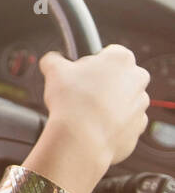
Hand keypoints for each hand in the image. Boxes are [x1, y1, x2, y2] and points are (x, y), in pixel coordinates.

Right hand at [39, 45, 150, 171]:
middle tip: (82, 92)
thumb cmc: (71, 102)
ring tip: (86, 112)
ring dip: (109, 103)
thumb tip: (52, 60)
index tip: (80, 73)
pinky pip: (125, 121)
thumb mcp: (54, 71)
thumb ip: (54, 59)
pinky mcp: (138, 127)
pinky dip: (113, 123)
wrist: (82, 140)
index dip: (92, 62)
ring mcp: (140, 104)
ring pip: (124, 99)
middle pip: (120, 75)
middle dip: (105, 82)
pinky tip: (94, 126)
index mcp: (121, 58)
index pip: (109, 52)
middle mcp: (137, 78)